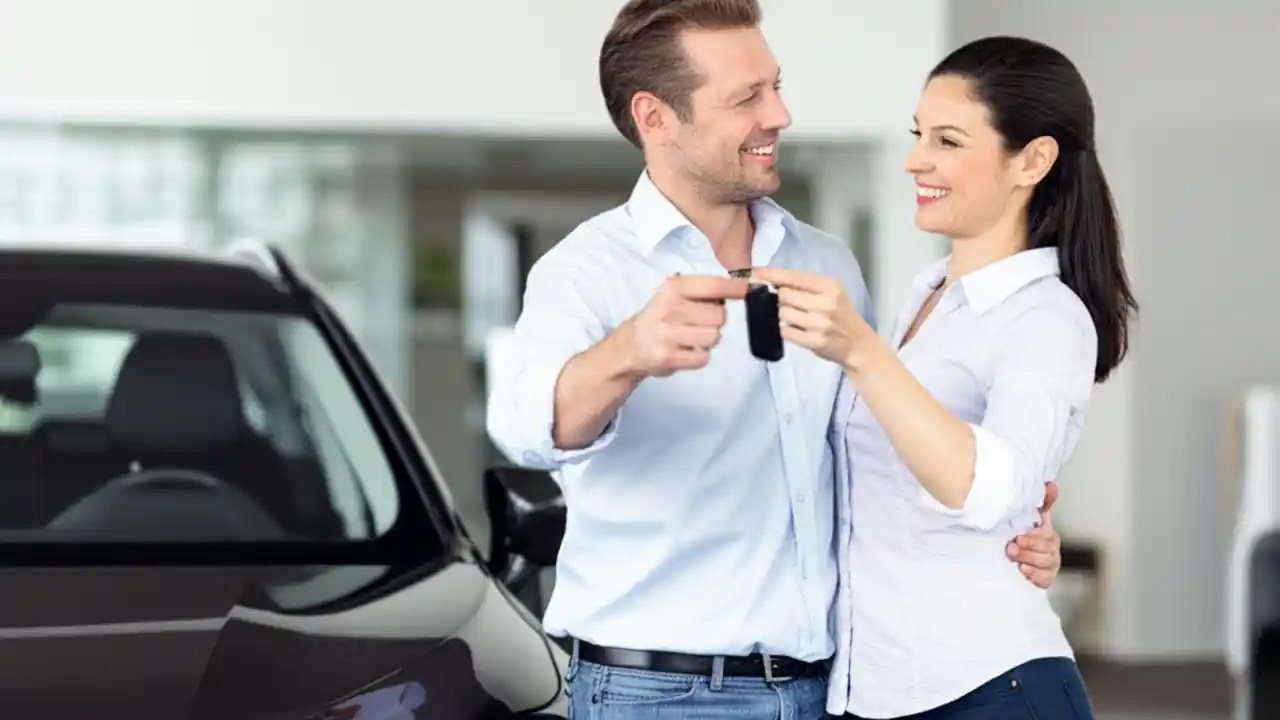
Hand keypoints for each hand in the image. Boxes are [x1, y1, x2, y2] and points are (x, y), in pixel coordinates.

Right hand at [626, 274, 747, 376]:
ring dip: (707, 340)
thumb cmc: (660, 317)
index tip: (748, 289)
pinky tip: (685, 351)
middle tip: (698, 323)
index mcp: (673, 288)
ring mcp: (668, 334)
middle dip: (715, 322)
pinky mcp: (668, 357)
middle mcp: (670, 308)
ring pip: (714, 337)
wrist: (630, 346)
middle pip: (720, 316)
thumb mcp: (674, 295)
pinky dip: (699, 357)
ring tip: (690, 338)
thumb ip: (703, 291)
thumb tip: (742, 287)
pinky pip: (704, 358)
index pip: (713, 285)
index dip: (734, 288)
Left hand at [749, 267, 870, 366]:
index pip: (794, 277)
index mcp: (830, 287)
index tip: (756, 273)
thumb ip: (807, 286)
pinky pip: (786, 332)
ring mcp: (820, 324)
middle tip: (788, 304)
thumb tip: (772, 280)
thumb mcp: (832, 294)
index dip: (772, 275)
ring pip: (782, 314)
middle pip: (784, 295)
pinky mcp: (814, 341)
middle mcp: (826, 303)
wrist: (858, 344)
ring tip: (796, 319)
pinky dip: (786, 330)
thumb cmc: (841, 316)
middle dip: (779, 299)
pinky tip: (797, 330)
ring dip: (782, 316)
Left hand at [1007, 481, 1061, 587]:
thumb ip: (1036, 502)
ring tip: (1014, 556)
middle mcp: (1050, 546)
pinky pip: (1046, 578)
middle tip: (1012, 545)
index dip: (1036, 533)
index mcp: (1046, 530)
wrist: (1014, 562)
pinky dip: (1035, 575)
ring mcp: (1050, 563)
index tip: (1020, 536)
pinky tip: (1024, 571)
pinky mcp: (1046, 577)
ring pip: (1047, 562)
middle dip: (1029, 546)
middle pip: (1048, 546)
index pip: (1046, 530)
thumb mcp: (1024, 518)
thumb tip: (1050, 483)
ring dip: (1029, 559)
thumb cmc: (1020, 537)